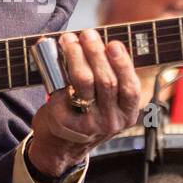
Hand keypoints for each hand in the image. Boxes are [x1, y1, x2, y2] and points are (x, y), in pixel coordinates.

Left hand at [27, 30, 139, 182]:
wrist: (62, 147)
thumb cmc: (86, 114)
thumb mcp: (108, 104)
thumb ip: (111, 79)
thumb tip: (100, 42)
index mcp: (127, 114)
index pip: (130, 87)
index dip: (122, 63)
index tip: (113, 43)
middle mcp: (110, 121)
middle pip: (106, 81)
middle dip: (96, 53)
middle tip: (87, 34)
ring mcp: (87, 124)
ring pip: (84, 82)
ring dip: (76, 56)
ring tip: (69, 41)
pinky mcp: (64, 122)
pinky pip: (61, 90)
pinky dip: (57, 72)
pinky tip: (52, 59)